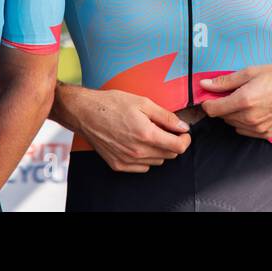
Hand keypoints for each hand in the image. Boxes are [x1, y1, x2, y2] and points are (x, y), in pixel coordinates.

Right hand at [68, 88, 191, 172]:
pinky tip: (138, 143)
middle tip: (166, 129)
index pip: (178, 147)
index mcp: (146, 134)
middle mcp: (138, 151)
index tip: (184, 133)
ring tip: (150, 134)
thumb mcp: (143, 103)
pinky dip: (145, 158)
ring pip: (157, 162)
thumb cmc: (112, 104)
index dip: (185, 139)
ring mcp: (127, 160)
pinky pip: (142, 167)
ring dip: (159, 150)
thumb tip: (183, 126)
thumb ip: (166, 117)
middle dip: (173, 142)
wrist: (86, 113)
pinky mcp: (118, 165)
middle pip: (169, 155)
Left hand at [198, 62, 271, 139]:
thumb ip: (226, 81)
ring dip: (234, 113)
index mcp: (244, 101)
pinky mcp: (267, 134)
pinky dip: (245, 121)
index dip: (208, 102)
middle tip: (233, 92)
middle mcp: (251, 118)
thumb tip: (206, 84)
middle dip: (223, 105)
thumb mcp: (251, 72)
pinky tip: (255, 109)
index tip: (209, 96)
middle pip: (223, 116)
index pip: (213, 109)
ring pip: (234, 124)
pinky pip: (246, 130)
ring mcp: (259, 128)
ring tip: (248, 99)